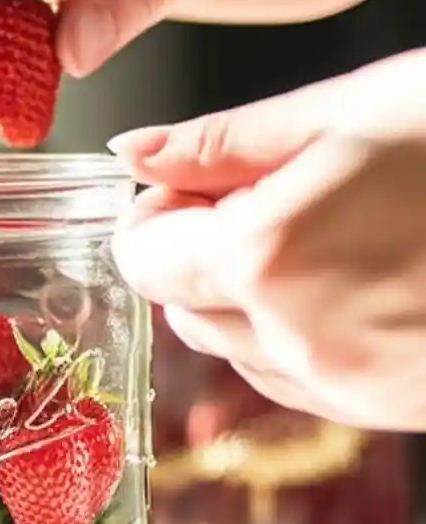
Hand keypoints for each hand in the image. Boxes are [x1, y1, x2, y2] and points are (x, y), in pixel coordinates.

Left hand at [110, 48, 425, 429]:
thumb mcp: (356, 111)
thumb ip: (224, 143)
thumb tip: (135, 153)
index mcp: (271, 257)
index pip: (139, 256)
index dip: (157, 212)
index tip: (196, 181)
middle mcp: (297, 340)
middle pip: (178, 304)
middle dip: (199, 251)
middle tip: (271, 194)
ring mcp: (347, 388)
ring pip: (232, 345)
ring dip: (247, 292)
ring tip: (332, 230)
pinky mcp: (389, 412)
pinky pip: (294, 377)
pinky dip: (296, 330)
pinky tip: (361, 277)